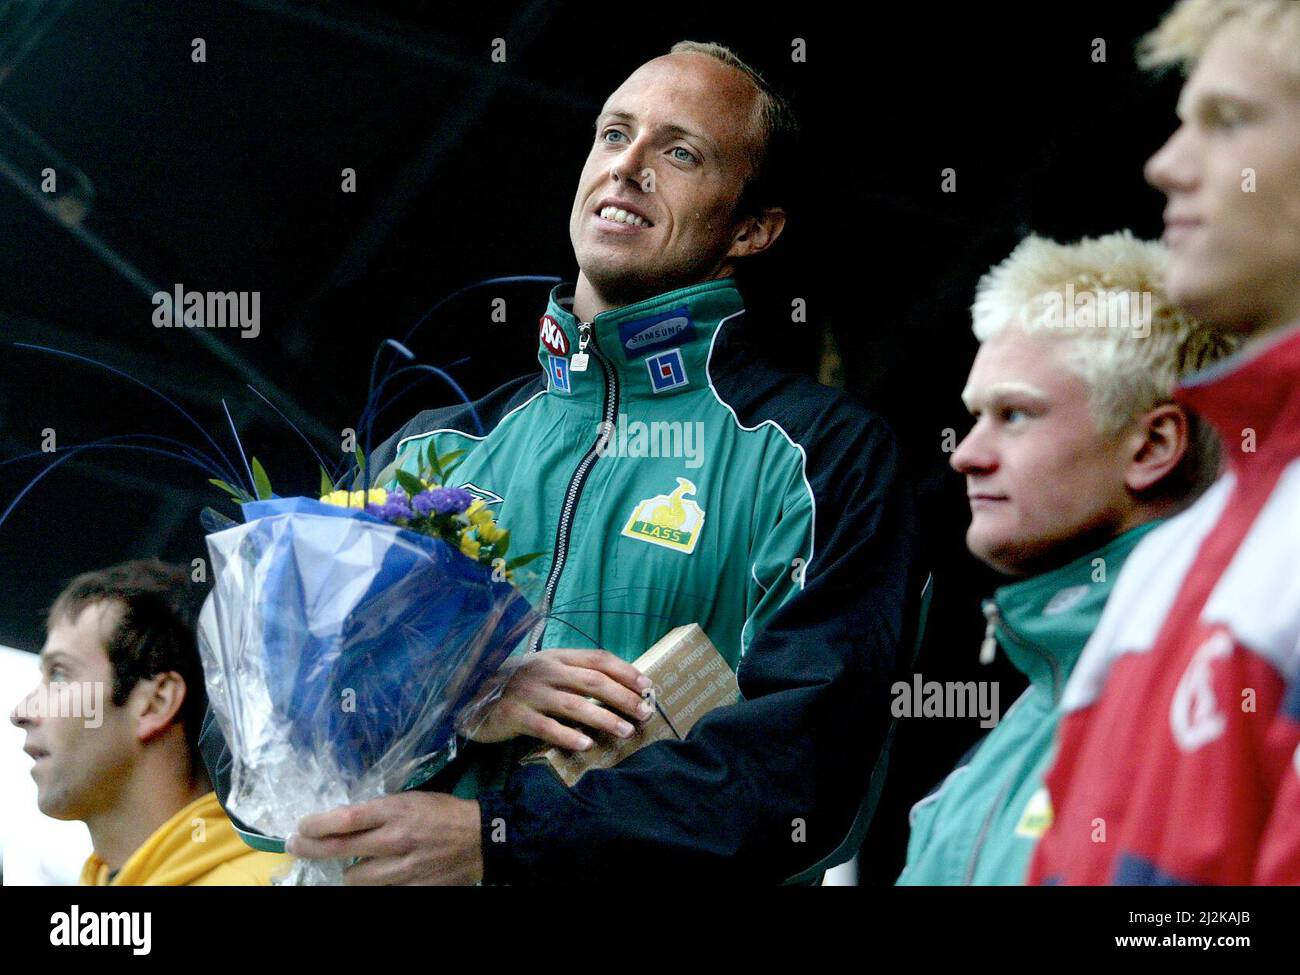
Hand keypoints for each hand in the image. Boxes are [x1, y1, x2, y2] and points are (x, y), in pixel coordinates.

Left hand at [286, 793, 481, 884]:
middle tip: (296, 845)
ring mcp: (403, 869)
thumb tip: (342, 821)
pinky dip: (372, 884)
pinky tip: (374, 875)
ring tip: (350, 863)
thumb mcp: (411, 800)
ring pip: (354, 878)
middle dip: (312, 848)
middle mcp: (395, 840)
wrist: (481, 839)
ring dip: (347, 871)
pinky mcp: (411, 889)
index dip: (316, 825)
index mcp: (396, 811)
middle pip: (341, 850)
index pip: (345, 819)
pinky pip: (378, 891)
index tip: (300, 826)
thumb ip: (379, 811)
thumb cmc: (443, 813)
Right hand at [460, 648, 652, 749]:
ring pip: (573, 705)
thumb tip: (616, 686)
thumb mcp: (545, 671)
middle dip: (622, 697)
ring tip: (625, 731)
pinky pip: (545, 727)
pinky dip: (567, 736)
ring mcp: (529, 693)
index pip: (597, 659)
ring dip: (603, 718)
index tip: (647, 686)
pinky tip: (586, 745)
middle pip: (592, 681)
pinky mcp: (514, 716)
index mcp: (555, 657)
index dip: (624, 671)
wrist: (469, 697)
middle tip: (644, 712)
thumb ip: (573, 674)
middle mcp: (544, 671)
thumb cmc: (517, 686)